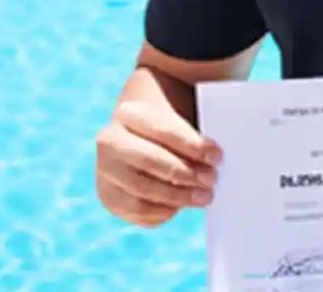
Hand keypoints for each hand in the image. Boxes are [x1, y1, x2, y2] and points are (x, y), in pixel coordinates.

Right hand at [95, 96, 221, 226]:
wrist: (143, 137)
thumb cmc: (173, 125)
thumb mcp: (183, 111)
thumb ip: (198, 119)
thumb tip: (214, 148)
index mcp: (129, 113)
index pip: (161, 128)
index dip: (191, 144)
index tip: (216, 156)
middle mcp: (110, 141)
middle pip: (148, 160)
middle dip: (185, 173)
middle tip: (212, 180)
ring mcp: (105, 170)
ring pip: (141, 189)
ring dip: (177, 197)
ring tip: (204, 197)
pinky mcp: (109, 196)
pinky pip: (135, 211)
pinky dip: (162, 211)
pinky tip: (181, 205)